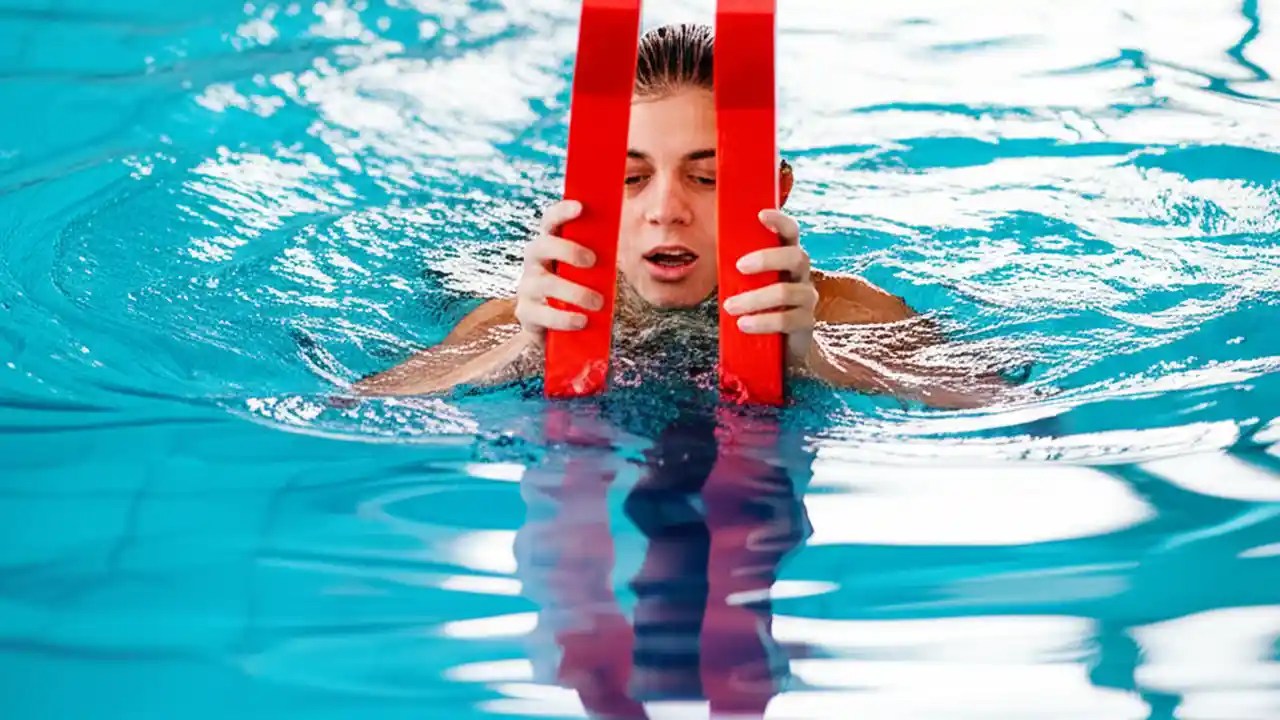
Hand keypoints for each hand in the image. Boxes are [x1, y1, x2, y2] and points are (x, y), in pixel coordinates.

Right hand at [514, 200, 603, 345]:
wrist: (554, 330)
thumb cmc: (576, 292)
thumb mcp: (586, 272)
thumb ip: (596, 258)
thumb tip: (626, 242)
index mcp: (549, 246)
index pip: (549, 222)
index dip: (561, 212)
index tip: (580, 207)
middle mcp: (533, 263)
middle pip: (540, 246)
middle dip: (568, 250)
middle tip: (593, 261)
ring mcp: (526, 288)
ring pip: (545, 283)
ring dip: (576, 292)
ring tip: (598, 303)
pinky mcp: (526, 313)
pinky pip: (543, 314)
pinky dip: (565, 318)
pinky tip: (582, 321)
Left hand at [722, 209, 817, 368]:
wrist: (779, 343)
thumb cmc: (758, 304)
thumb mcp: (747, 283)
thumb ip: (737, 269)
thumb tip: (701, 254)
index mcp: (787, 257)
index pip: (791, 232)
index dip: (780, 221)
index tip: (760, 214)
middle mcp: (802, 274)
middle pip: (796, 256)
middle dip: (766, 259)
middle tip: (738, 267)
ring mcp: (806, 297)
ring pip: (786, 291)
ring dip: (754, 299)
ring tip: (730, 307)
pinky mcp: (805, 322)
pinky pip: (787, 319)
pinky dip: (762, 322)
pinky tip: (743, 325)